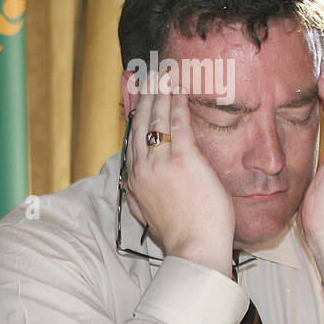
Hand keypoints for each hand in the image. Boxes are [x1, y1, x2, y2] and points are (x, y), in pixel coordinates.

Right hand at [122, 76, 233, 273]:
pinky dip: (178, 104)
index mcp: (134, 181)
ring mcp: (161, 163)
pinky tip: (180, 89)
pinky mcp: (184, 160)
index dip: (134, 115)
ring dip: (160, 93)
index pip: (132, 140)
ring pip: (156, 120)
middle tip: (148, 76)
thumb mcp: (146, 215)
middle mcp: (142, 168)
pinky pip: (178, 124)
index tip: (136, 97)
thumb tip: (129, 183)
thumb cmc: (179, 235)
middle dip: (144, 97)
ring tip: (164, 74)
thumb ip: (137, 195)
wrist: (193, 248)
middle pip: (140, 124)